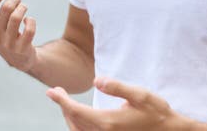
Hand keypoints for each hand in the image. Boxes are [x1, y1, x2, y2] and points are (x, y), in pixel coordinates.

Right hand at [0, 0, 37, 71]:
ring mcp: (9, 44)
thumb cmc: (2, 35)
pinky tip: (28, 20)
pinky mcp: (22, 48)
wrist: (17, 59)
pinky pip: (29, 30)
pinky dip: (31, 21)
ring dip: (22, 8)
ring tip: (23, 7)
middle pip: (6, 10)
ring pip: (17, 18)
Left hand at [46, 77, 193, 130]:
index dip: (60, 99)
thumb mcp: (140, 95)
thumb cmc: (157, 112)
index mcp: (108, 121)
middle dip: (63, 105)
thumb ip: (117, 87)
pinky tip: (79, 117)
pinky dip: (77, 126)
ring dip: (68, 116)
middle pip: (73, 121)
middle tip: (57, 91)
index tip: (50, 90)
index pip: (75, 110)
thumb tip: (96, 80)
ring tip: (66, 102)